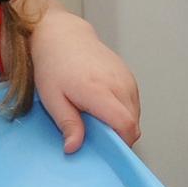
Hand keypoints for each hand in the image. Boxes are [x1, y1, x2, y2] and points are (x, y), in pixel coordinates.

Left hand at [27, 0, 141, 152]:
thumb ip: (68, 124)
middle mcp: (119, 84)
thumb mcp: (52, 98)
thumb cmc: (53, 65)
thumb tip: (74, 148)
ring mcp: (127, 79)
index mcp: (99, 90)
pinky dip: (122, 110)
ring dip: (120, 123)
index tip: (106, 150)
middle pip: (133, 124)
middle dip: (118, 136)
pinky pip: (133, 103)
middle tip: (94, 135)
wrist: (62, 36)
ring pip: (135, 115)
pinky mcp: (129, 76)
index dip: (121, 143)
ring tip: (95, 117)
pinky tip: (102, 105)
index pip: (125, 125)